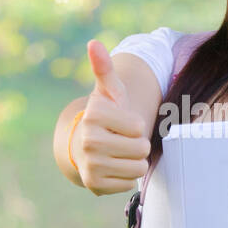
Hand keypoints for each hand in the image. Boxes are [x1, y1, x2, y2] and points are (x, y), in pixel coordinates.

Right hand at [72, 40, 150, 194]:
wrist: (86, 145)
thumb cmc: (106, 115)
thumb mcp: (109, 91)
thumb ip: (104, 68)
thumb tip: (93, 43)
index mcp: (93, 114)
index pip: (139, 126)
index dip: (136, 125)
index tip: (122, 122)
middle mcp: (87, 140)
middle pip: (140, 149)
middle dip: (138, 145)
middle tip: (123, 140)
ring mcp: (89, 164)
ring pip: (138, 167)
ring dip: (134, 161)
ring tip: (120, 153)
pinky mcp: (93, 184)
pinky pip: (129, 183)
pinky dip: (126, 177)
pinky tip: (114, 167)